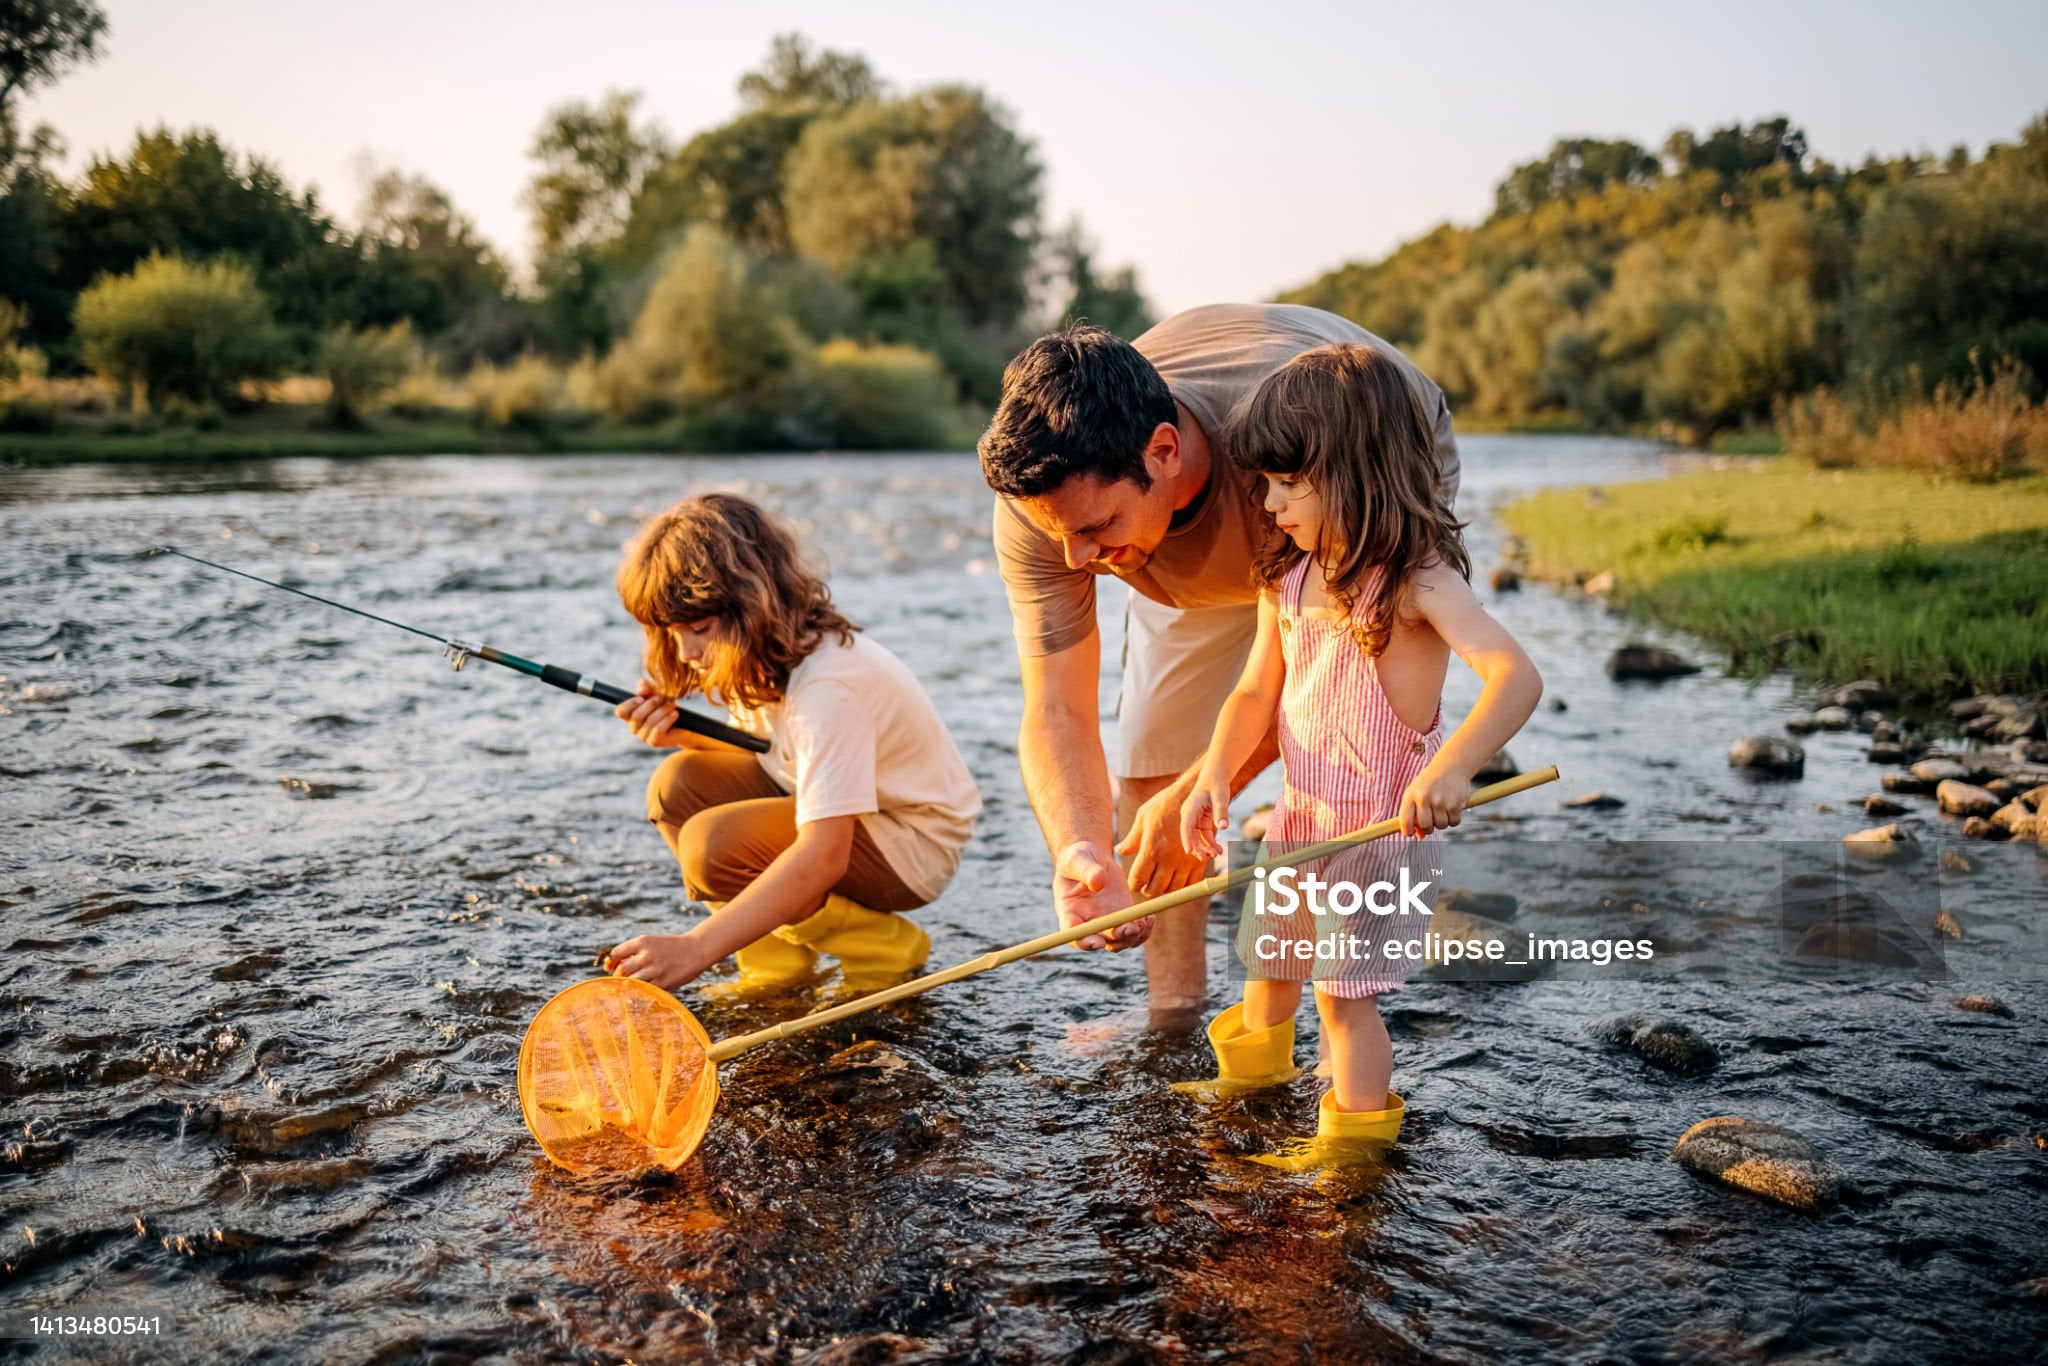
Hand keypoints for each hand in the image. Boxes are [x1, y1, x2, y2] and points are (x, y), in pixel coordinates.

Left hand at [605, 932, 714, 989]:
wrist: (696, 950)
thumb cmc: (670, 948)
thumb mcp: (652, 943)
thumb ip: (634, 953)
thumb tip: (613, 967)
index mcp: (642, 942)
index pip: (616, 954)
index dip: (611, 963)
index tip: (610, 967)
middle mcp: (646, 955)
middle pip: (621, 971)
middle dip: (620, 976)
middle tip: (626, 977)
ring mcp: (654, 970)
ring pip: (630, 982)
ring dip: (629, 985)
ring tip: (635, 983)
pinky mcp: (662, 983)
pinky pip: (644, 990)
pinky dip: (640, 991)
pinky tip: (644, 988)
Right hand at [615, 678, 685, 748]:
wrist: (683, 724)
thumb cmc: (665, 705)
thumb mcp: (656, 692)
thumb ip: (646, 687)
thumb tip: (641, 690)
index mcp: (630, 715)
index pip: (620, 711)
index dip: (629, 704)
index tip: (641, 698)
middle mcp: (634, 727)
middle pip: (636, 716)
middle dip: (650, 704)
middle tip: (662, 698)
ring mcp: (643, 736)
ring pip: (649, 721)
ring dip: (663, 710)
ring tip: (673, 704)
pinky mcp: (654, 742)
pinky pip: (658, 729)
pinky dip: (667, 719)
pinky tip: (674, 714)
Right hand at [1053, 840, 1147, 951]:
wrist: (1092, 858)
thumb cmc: (1078, 858)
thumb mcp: (1077, 859)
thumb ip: (1086, 871)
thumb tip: (1098, 883)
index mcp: (1070, 912)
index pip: (1073, 934)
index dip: (1084, 942)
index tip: (1098, 941)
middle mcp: (1087, 923)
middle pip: (1100, 942)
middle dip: (1116, 939)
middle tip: (1130, 928)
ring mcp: (1106, 922)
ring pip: (1120, 942)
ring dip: (1132, 937)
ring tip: (1143, 922)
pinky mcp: (1122, 917)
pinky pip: (1134, 933)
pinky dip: (1143, 931)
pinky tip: (1149, 918)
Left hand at [1117, 777, 1212, 895]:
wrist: (1193, 795)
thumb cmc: (1164, 804)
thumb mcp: (1143, 817)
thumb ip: (1132, 838)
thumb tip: (1120, 850)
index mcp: (1150, 849)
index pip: (1138, 879)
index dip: (1134, 884)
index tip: (1134, 882)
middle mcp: (1168, 859)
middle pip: (1155, 889)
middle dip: (1148, 890)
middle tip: (1146, 884)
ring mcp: (1185, 862)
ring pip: (1174, 890)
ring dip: (1166, 890)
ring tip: (1160, 882)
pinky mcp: (1200, 860)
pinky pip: (1191, 884)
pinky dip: (1183, 887)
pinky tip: (1177, 879)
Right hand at [1177, 768, 1232, 860]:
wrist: (1216, 776)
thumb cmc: (1217, 784)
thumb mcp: (1220, 797)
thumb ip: (1221, 812)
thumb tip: (1223, 827)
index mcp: (1190, 808)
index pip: (1186, 826)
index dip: (1186, 839)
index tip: (1189, 851)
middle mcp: (1189, 815)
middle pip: (1190, 835)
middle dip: (1198, 847)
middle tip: (1206, 858)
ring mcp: (1195, 819)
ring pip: (1198, 837)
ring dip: (1206, 847)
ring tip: (1217, 854)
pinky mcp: (1202, 821)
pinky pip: (1205, 835)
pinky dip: (1211, 843)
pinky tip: (1219, 850)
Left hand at [1398, 763, 1472, 837]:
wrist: (1451, 766)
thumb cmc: (1430, 783)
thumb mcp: (1417, 792)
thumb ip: (1414, 813)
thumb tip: (1419, 836)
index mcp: (1411, 795)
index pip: (1405, 820)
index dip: (1407, 831)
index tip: (1410, 833)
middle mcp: (1425, 798)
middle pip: (1425, 826)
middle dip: (1428, 829)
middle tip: (1430, 822)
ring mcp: (1441, 801)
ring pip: (1441, 826)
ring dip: (1442, 823)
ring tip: (1442, 811)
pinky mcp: (1455, 804)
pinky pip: (1453, 823)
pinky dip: (1453, 820)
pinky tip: (1451, 809)